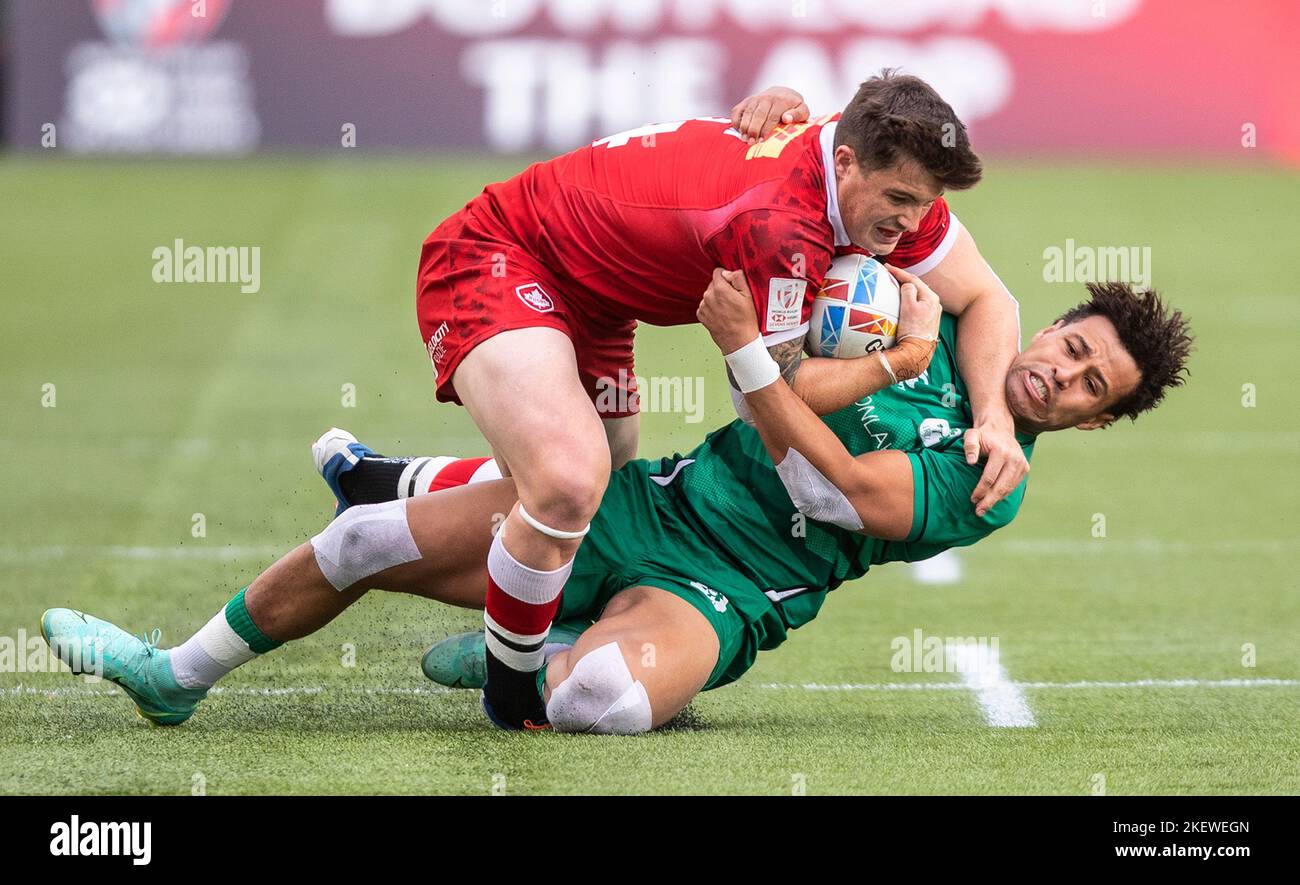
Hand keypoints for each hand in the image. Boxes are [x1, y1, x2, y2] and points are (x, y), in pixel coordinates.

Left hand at [697, 268, 759, 352]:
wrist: (739, 342)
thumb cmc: (746, 321)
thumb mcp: (749, 296)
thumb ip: (738, 278)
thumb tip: (728, 272)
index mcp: (720, 289)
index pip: (718, 272)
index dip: (727, 278)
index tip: (733, 287)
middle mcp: (708, 296)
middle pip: (713, 283)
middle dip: (722, 288)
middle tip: (733, 300)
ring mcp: (703, 306)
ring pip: (709, 294)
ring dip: (716, 298)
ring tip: (728, 310)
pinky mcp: (701, 315)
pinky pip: (705, 305)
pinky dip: (712, 308)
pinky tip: (721, 315)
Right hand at [729, 86, 809, 143]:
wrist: (782, 93)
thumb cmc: (792, 107)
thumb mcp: (802, 110)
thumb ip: (798, 114)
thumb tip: (787, 118)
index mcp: (780, 101)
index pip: (771, 117)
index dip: (765, 130)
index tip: (762, 141)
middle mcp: (766, 98)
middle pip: (757, 115)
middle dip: (753, 130)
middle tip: (751, 143)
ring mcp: (754, 99)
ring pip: (747, 113)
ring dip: (744, 127)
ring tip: (745, 139)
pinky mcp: (746, 101)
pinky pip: (737, 111)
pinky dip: (735, 121)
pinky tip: (739, 131)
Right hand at [882, 263, 940, 379]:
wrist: (917, 352)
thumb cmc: (912, 329)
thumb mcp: (908, 306)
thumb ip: (907, 290)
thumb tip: (906, 284)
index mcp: (931, 298)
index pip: (913, 280)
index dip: (899, 272)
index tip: (887, 267)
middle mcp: (935, 304)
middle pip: (917, 287)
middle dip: (904, 279)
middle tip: (890, 274)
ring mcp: (932, 314)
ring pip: (917, 297)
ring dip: (906, 290)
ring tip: (894, 286)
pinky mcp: (927, 323)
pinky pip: (917, 306)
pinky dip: (908, 301)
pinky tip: (900, 303)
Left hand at [963, 414, 1029, 516]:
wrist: (1000, 429)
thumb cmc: (983, 435)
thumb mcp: (972, 435)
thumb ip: (969, 446)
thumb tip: (970, 462)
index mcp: (1001, 451)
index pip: (990, 477)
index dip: (980, 490)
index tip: (972, 499)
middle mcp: (1014, 458)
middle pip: (1001, 486)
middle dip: (989, 501)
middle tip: (978, 512)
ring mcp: (1022, 464)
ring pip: (1008, 488)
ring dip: (996, 500)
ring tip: (984, 509)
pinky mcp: (1025, 468)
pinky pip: (1013, 485)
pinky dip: (1003, 494)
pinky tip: (993, 499)